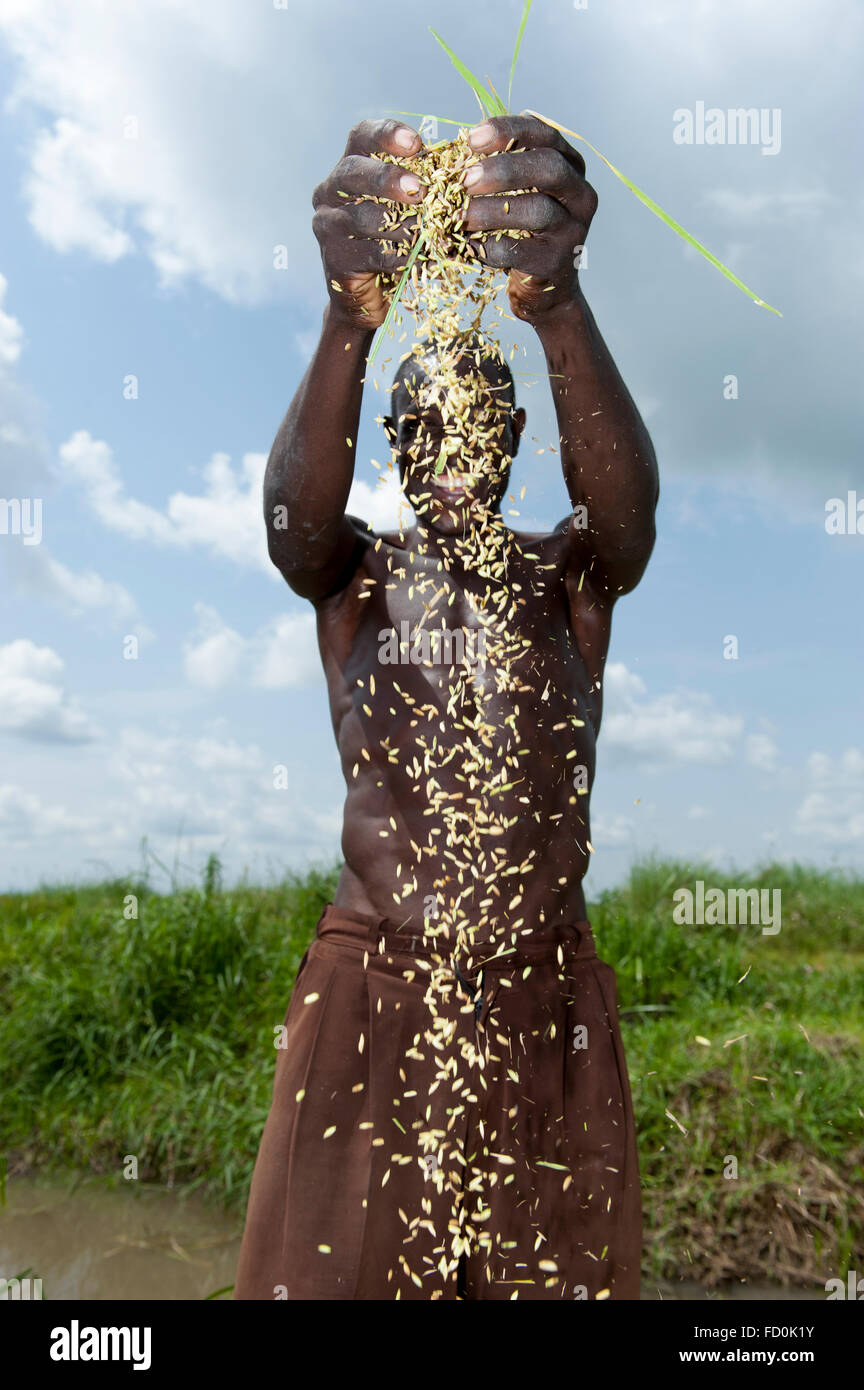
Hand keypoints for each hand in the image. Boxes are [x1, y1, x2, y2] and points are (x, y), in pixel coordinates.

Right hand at [312, 119, 426, 330]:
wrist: (371, 294)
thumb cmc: (398, 239)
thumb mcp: (411, 207)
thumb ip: (427, 185)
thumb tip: (468, 171)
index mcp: (351, 166)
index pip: (362, 136)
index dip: (387, 135)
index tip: (417, 143)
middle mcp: (330, 191)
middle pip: (353, 172)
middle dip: (387, 178)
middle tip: (418, 188)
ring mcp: (327, 225)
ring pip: (363, 217)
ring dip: (401, 223)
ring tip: (431, 229)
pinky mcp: (335, 259)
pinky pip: (372, 254)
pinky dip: (403, 256)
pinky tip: (426, 257)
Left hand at [460, 115, 597, 323]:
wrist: (544, 288)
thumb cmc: (521, 229)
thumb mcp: (517, 191)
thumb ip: (500, 166)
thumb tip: (461, 143)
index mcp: (570, 165)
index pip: (545, 134)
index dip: (509, 131)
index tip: (472, 137)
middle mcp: (580, 194)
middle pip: (549, 168)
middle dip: (504, 170)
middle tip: (466, 178)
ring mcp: (572, 230)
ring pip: (537, 210)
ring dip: (492, 210)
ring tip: (459, 214)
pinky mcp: (556, 263)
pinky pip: (520, 251)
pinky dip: (489, 246)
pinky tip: (466, 244)